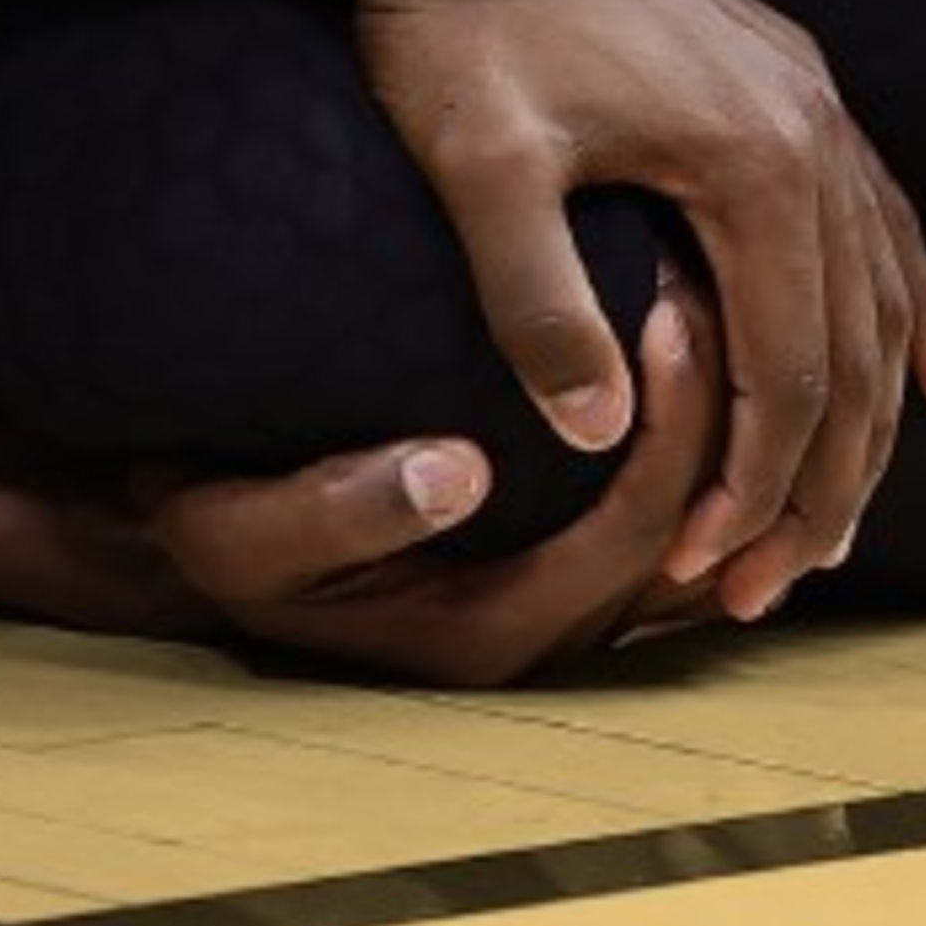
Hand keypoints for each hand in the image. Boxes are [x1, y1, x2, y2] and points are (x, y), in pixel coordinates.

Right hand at [135, 270, 727, 685]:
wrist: (204, 531)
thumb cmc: (214, 521)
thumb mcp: (236, 530)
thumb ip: (338, 510)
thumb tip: (456, 472)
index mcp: (483, 637)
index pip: (633, 536)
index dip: (672, 429)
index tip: (667, 309)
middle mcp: (541, 640)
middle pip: (687, 533)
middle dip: (721, 412)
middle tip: (712, 284)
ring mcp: (557, 611)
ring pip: (691, 527)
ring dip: (715, 423)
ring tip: (712, 302)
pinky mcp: (558, 569)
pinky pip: (659, 513)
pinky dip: (688, 438)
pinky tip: (681, 344)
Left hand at [319, 0, 925, 611]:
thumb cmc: (454, 23)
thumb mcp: (477, 165)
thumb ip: (536, 301)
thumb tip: (597, 441)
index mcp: (756, 164)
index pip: (784, 378)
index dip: (752, 490)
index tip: (705, 574)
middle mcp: (815, 132)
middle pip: (853, 352)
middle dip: (821, 485)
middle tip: (774, 589)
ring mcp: (811, 100)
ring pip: (880, 293)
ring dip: (873, 417)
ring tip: (847, 521)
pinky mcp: (786, 77)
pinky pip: (880, 217)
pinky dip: (909, 307)